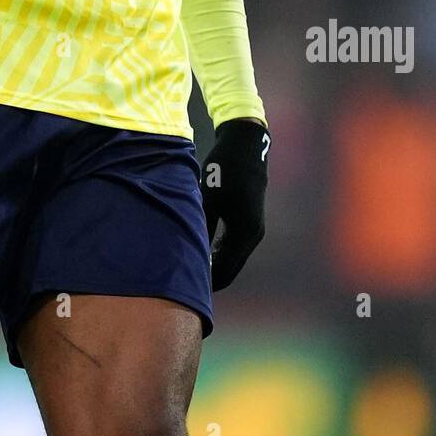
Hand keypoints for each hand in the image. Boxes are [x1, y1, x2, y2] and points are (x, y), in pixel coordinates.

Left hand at [200, 118, 270, 290]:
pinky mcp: (249, 221)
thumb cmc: (224, 170)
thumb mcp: (209, 199)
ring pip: (232, 258)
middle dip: (209, 277)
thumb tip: (191, 253)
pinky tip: (201, 251)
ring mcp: (253, 229)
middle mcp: (253, 236)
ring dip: (214, 264)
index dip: (206, 283)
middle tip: (182, 281)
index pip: (225, 272)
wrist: (245, 147)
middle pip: (230, 269)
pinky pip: (234, 246)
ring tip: (188, 267)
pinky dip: (218, 253)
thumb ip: (202, 227)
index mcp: (245, 234)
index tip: (184, 288)